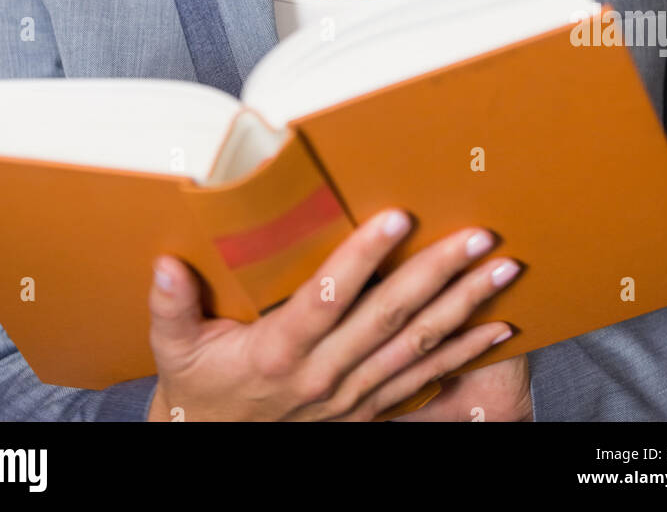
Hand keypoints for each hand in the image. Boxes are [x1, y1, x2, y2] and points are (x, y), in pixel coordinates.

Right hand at [146, 209, 521, 420]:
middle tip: (476, 236)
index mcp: (280, 352)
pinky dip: (465, 352)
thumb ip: (171, 307)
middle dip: (437, 273)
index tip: (396, 218)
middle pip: (389, 318)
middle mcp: (325, 374)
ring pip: (418, 345)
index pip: (328, 298)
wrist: (220, 448)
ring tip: (501, 270)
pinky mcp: (372, 408)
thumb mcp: (175, 351)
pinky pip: (427, 378)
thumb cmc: (200, 391)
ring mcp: (354, 395)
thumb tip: (165, 264)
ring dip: (464, 306)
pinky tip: (498, 327)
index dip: (363, 257)